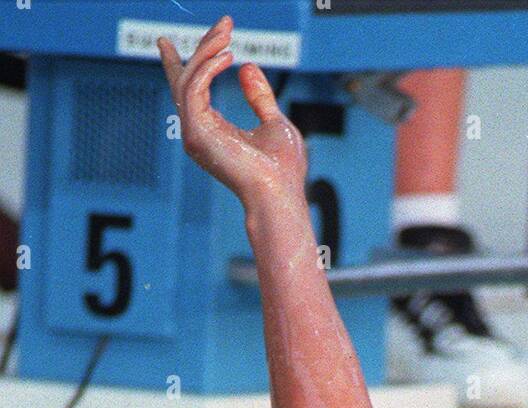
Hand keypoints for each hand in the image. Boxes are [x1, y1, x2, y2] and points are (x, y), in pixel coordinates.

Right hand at [158, 15, 306, 204]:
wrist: (280, 194)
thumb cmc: (282, 171)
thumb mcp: (273, 122)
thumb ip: (259, 97)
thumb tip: (247, 67)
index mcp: (213, 131)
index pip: (191, 90)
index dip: (186, 61)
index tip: (178, 39)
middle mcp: (198, 132)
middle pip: (187, 79)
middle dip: (203, 47)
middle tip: (225, 25)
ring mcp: (194, 134)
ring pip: (188, 79)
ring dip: (207, 51)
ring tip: (228, 35)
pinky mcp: (197, 132)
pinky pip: (194, 87)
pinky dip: (209, 67)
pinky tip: (229, 56)